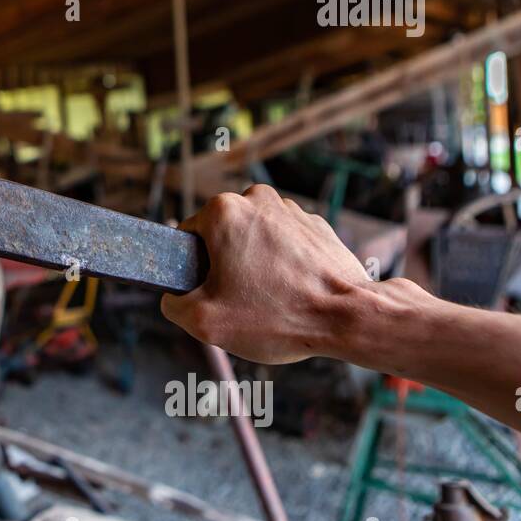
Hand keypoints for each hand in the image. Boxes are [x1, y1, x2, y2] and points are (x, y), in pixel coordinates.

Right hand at [160, 184, 371, 363]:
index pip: (187, 238)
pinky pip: (285, 244)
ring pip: (254, 240)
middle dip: (225, 267)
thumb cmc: (277, 316)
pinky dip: (284, 266)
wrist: (348, 318)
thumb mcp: (203, 321)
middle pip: (222, 236)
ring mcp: (291, 210)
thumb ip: (173, 304)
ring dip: (255, 265)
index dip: (193, 270)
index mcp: (223, 211)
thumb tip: (173, 297)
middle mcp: (256, 199)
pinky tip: (293, 292)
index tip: (211, 293)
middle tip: (240, 302)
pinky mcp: (317, 225)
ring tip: (271, 300)